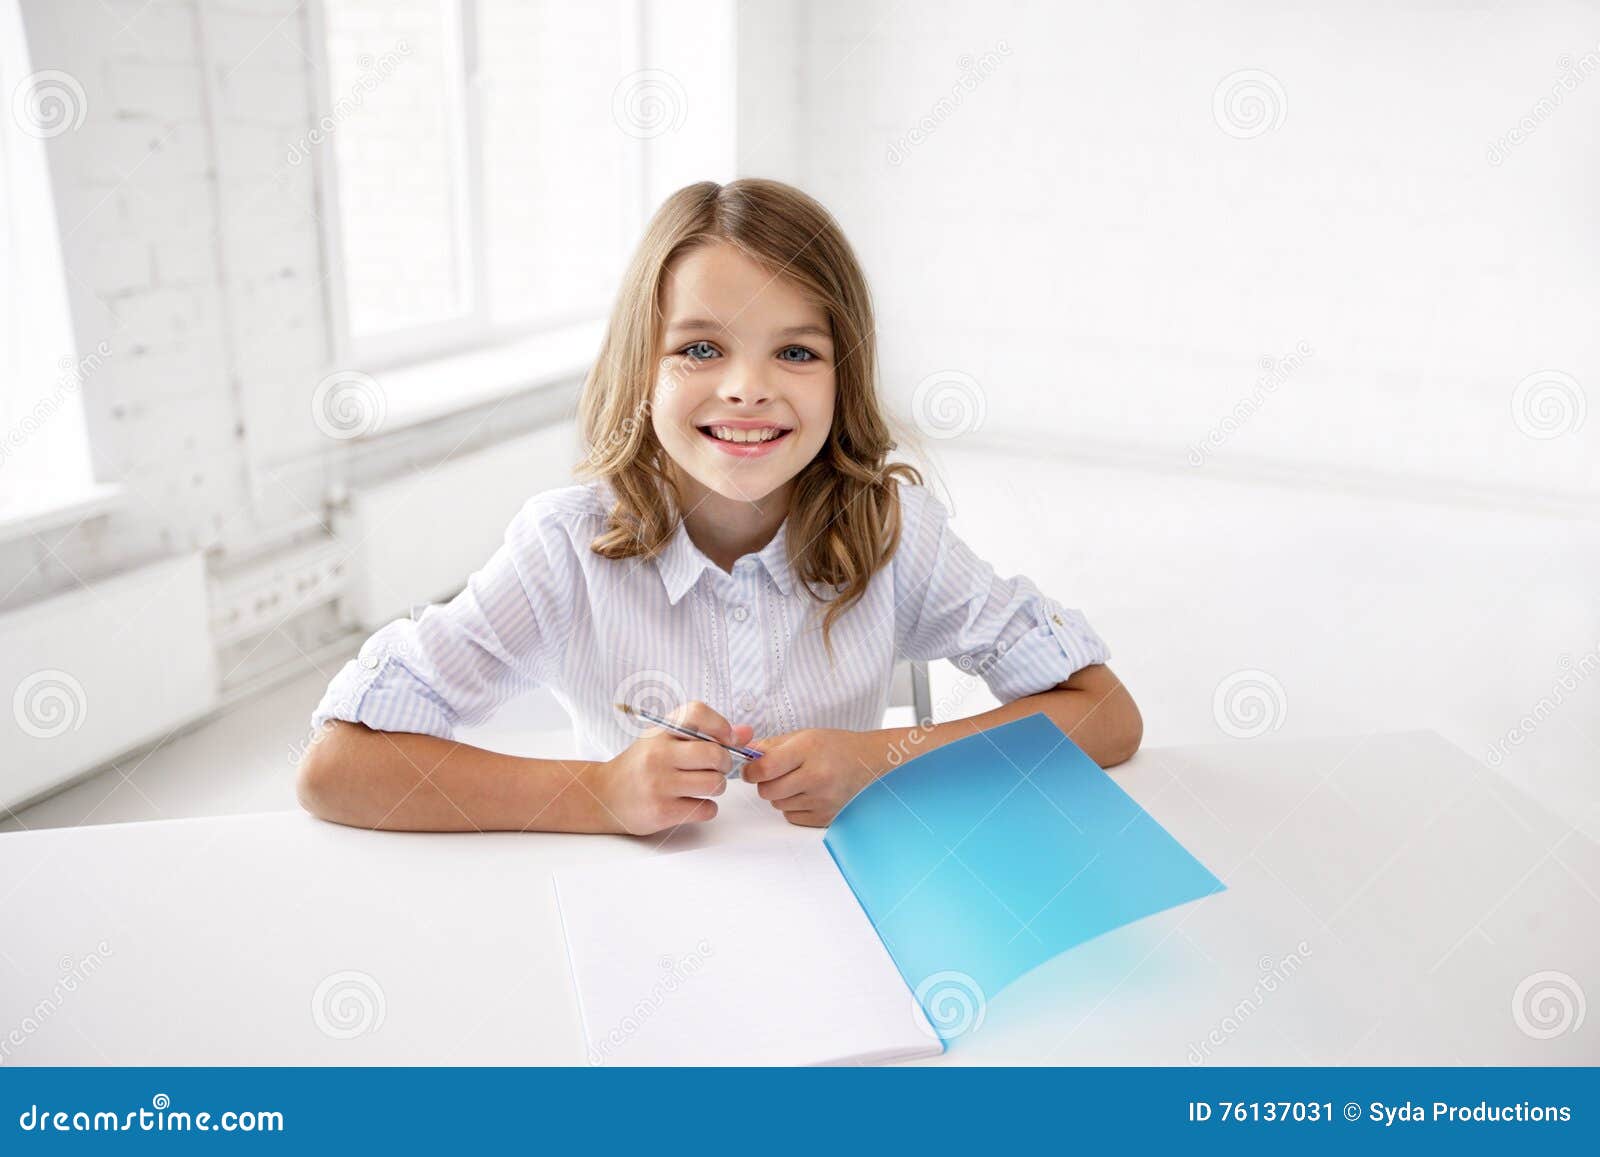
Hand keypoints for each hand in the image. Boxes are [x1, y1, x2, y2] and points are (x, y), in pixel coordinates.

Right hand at [589, 701, 754, 834]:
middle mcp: (658, 754)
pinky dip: (707, 808)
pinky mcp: (661, 811)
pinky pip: (706, 809)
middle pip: (715, 755)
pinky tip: (692, 803)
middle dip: (725, 764)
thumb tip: (746, 733)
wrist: (605, 795)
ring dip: (717, 787)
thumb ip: (705, 734)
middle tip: (717, 768)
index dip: (721, 725)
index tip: (728, 739)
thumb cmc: (641, 765)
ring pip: (715, 783)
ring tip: (704, 786)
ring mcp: (659, 783)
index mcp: (660, 731)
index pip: (697, 713)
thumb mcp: (665, 741)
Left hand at [741, 728, 876, 826]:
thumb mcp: (803, 736)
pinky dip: (792, 807)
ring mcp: (823, 799)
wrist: (868, 762)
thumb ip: (771, 745)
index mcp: (808, 750)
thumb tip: (745, 753)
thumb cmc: (835, 747)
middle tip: (775, 774)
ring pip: (777, 805)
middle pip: (767, 791)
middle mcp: (817, 776)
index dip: (750, 770)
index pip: (765, 768)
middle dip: (764, 783)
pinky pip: (791, 816)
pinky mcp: (825, 817)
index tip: (750, 769)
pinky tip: (807, 793)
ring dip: (780, 794)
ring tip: (797, 781)